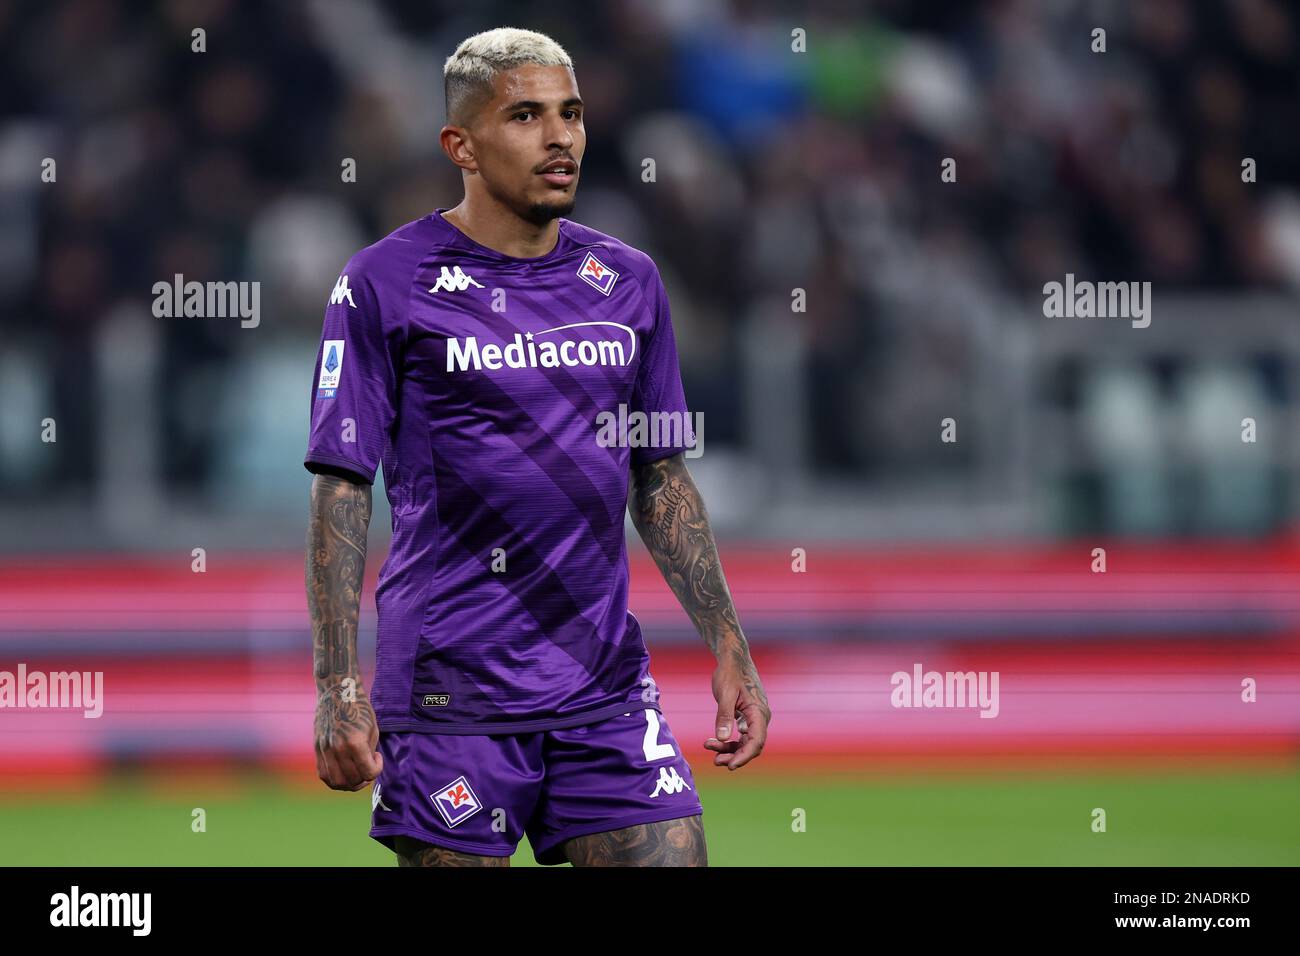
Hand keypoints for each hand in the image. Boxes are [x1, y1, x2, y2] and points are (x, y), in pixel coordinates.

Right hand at [314, 682, 383, 790]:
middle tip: (367, 767)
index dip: (377, 769)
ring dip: (348, 783)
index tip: (377, 757)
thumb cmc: (359, 708)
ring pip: (335, 782)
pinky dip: (335, 778)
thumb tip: (367, 770)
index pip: (368, 773)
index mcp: (355, 742)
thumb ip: (369, 752)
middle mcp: (337, 749)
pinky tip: (344, 770)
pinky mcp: (317, 748)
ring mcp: (324, 749)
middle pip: (351, 781)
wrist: (337, 691)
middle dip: (363, 779)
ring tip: (356, 773)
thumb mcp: (373, 729)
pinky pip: (324, 774)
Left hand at [704, 650, 769, 770]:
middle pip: (751, 745)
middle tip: (715, 761)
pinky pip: (740, 735)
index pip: (756, 741)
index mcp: (759, 712)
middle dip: (734, 756)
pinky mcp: (746, 717)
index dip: (744, 756)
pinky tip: (712, 741)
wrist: (733, 659)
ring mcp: (754, 718)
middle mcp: (760, 717)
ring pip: (745, 742)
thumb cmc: (730, 673)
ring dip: (729, 750)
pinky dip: (727, 741)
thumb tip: (721, 737)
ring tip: (709, 749)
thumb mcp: (725, 693)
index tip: (730, 766)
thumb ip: (724, 715)